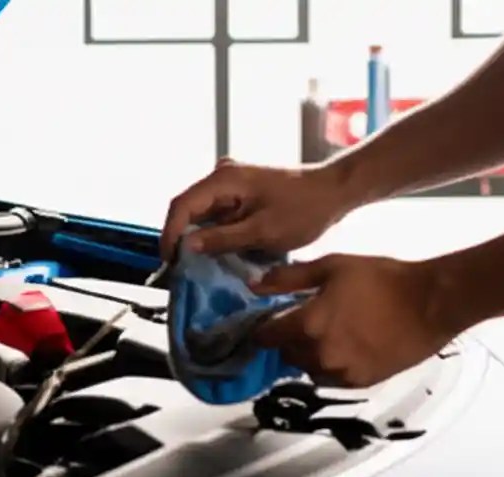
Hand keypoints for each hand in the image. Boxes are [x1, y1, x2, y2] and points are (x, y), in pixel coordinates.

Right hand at [159, 158, 353, 259]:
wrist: (335, 191)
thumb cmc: (303, 209)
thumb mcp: (262, 231)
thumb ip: (222, 238)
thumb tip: (186, 247)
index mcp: (223, 179)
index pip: (181, 206)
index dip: (170, 236)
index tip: (169, 264)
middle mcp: (222, 177)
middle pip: (189, 210)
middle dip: (182, 240)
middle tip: (180, 272)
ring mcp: (232, 185)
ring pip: (203, 215)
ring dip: (199, 240)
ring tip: (197, 269)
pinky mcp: (242, 195)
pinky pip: (219, 216)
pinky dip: (216, 236)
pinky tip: (218, 257)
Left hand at [252, 254, 461, 387]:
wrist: (429, 304)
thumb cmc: (380, 278)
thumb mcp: (332, 267)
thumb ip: (288, 278)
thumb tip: (253, 286)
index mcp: (307, 326)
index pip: (266, 337)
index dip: (264, 328)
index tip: (271, 320)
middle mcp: (318, 355)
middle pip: (286, 355)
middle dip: (290, 340)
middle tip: (307, 323)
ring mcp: (339, 373)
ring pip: (308, 369)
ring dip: (310, 355)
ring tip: (330, 335)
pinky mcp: (360, 383)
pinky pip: (332, 379)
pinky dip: (332, 366)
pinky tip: (348, 347)